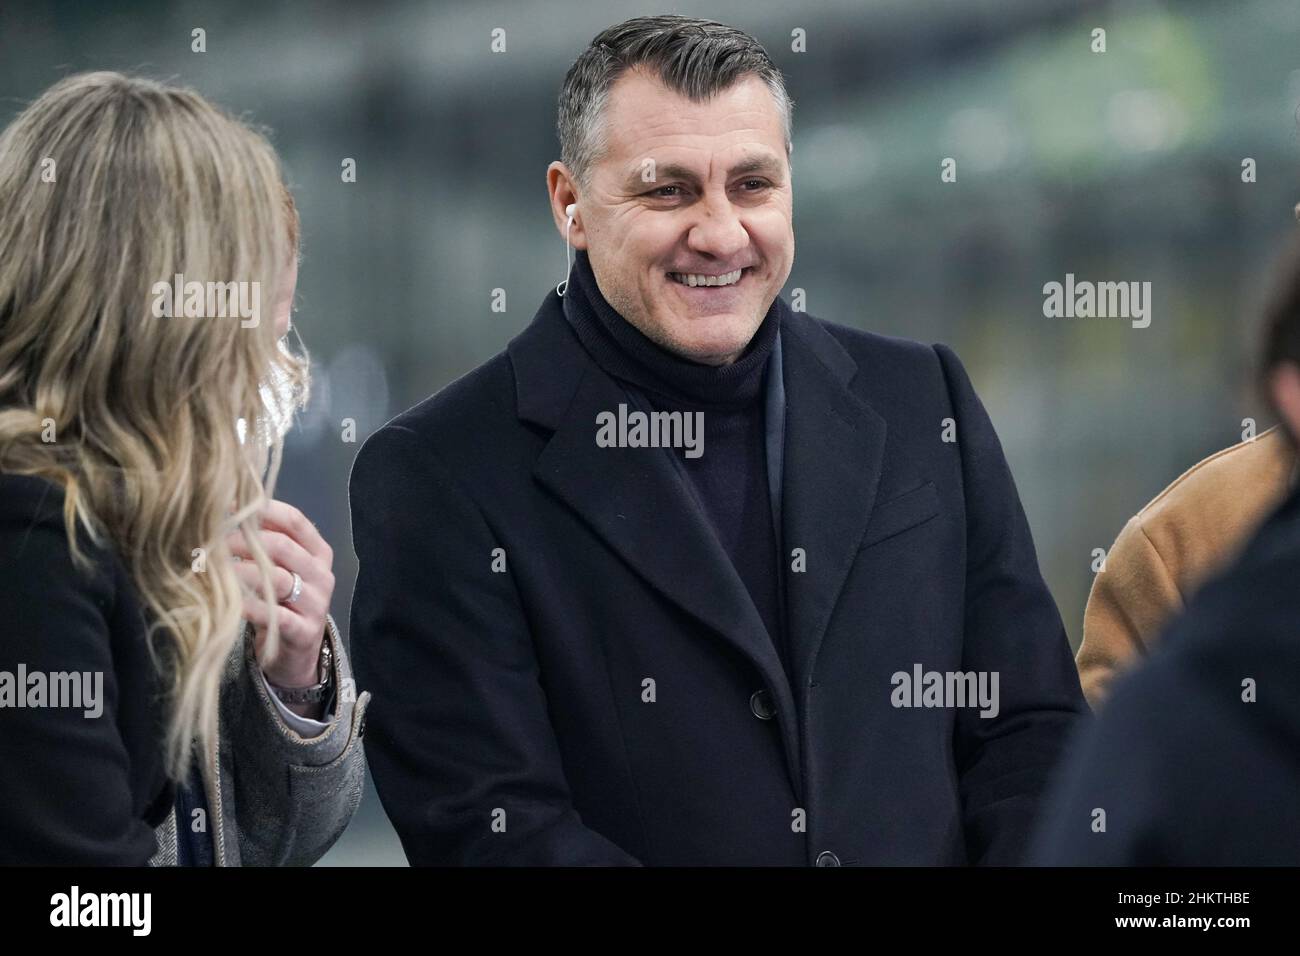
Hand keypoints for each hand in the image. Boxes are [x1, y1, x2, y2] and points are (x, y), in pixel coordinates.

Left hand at [227, 499, 335, 716]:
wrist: (297, 654)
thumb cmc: (283, 602)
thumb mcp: (280, 569)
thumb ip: (264, 542)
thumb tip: (226, 509)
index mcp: (319, 552)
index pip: (295, 521)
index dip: (262, 510)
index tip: (228, 506)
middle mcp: (322, 575)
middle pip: (282, 546)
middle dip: (242, 540)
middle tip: (209, 539)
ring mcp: (316, 604)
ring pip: (277, 579)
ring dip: (240, 571)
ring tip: (212, 568)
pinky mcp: (303, 632)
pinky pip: (273, 614)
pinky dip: (248, 605)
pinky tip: (227, 601)